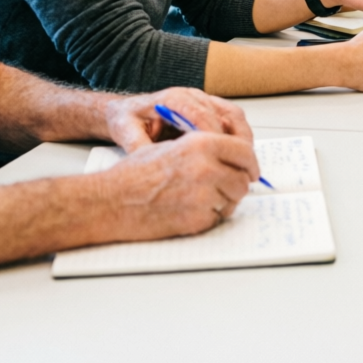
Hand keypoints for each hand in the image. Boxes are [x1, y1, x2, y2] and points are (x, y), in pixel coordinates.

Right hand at [101, 132, 259, 240]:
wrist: (110, 201)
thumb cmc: (134, 175)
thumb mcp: (173, 146)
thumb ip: (205, 149)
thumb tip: (230, 158)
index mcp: (201, 143)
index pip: (245, 151)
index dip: (250, 163)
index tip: (252, 171)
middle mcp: (206, 167)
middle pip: (243, 180)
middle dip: (237, 185)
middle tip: (226, 189)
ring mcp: (203, 195)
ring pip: (233, 200)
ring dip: (223, 202)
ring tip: (199, 200)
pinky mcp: (196, 219)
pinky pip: (216, 218)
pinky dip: (207, 217)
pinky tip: (187, 211)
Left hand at [104, 86, 253, 153]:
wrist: (125, 111)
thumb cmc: (127, 121)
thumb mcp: (127, 133)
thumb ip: (140, 147)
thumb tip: (155, 164)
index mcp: (172, 99)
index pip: (201, 114)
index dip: (214, 136)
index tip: (222, 157)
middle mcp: (191, 96)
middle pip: (225, 113)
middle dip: (236, 140)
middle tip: (243, 164)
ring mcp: (202, 100)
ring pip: (233, 115)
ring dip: (242, 138)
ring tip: (245, 162)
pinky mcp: (208, 108)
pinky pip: (231, 119)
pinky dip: (238, 136)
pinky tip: (238, 156)